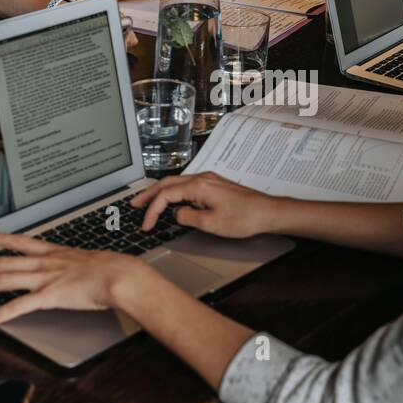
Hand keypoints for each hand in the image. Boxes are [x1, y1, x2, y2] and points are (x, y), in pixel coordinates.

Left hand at [0, 232, 161, 325]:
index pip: (23, 242)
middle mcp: (46, 262)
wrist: (120, 276)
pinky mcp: (47, 296)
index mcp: (57, 253)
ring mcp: (44, 278)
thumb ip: (82, 265)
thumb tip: (85, 270)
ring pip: (3, 280)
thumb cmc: (115, 270)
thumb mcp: (94, 261)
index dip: (2, 239)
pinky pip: (16, 307)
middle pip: (5, 262)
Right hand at [131, 171, 282, 238]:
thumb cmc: (245, 218)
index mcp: (198, 186)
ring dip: (161, 193)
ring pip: (177, 183)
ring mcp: (209, 180)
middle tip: (135, 204)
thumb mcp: (210, 223)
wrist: (268, 213)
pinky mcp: (215, 186)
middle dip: (148, 194)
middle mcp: (202, 178)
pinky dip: (174, 193)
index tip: (146, 224)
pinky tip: (172, 201)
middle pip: (167, 183)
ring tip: (149, 203)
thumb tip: (176, 214)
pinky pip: (187, 186)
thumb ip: (187, 217)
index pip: (165, 195)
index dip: (152, 210)